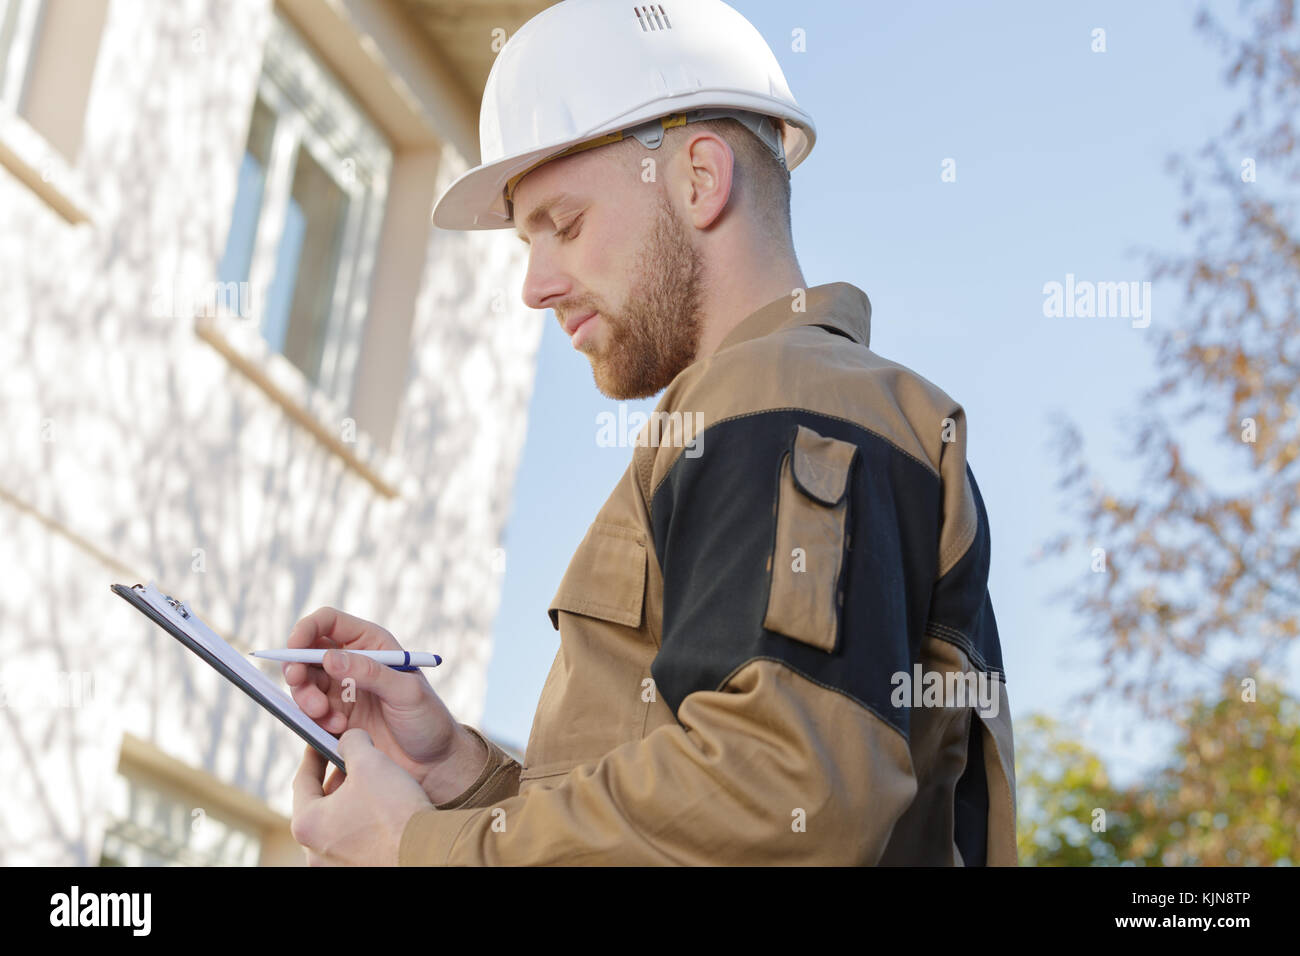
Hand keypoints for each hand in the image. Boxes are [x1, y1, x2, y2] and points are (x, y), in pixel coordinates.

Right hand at [283, 607, 486, 803]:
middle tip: (298, 683)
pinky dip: (315, 719)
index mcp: (372, 644)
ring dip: (306, 697)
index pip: (329, 622)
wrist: (433, 763)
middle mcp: (353, 662)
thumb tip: (329, 657)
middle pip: (308, 652)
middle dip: (298, 667)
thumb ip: (370, 673)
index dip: (306, 629)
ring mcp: (342, 690)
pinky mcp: (335, 717)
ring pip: (305, 683)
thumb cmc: (428, 720)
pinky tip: (338, 729)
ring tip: (325, 715)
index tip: (293, 649)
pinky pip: (310, 711)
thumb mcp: (406, 692)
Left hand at [291, 729, 431, 865]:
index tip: (320, 742)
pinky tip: (382, 812)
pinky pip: (353, 842)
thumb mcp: (370, 762)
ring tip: (372, 786)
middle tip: (352, 762)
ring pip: (337, 824)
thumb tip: (348, 740)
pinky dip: (361, 824)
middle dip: (335, 779)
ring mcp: (335, 866)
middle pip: (320, 803)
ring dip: (350, 802)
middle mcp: (315, 851)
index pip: (302, 780)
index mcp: (307, 824)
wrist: (426, 853)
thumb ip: (351, 743)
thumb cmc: (394, 811)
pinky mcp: (357, 871)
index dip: (314, 755)